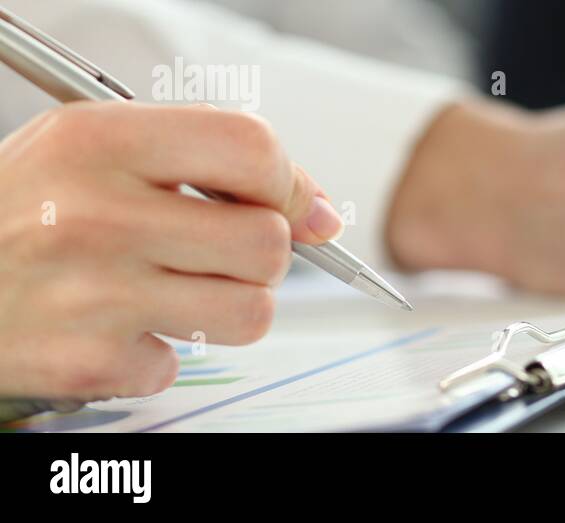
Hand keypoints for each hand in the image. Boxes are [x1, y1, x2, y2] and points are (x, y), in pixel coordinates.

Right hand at [0, 102, 343, 399]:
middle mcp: (93, 213)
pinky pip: (181, 365)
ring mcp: (90, 294)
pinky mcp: (85, 362)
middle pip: (267, 243)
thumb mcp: (96, 152)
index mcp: (97, 139)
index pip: (251, 148)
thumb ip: (209, 163)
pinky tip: (108, 326)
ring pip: (249, 312)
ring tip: (165, 289)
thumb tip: (320, 215)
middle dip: (257, 255)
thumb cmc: (24, 213)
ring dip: (223, 307)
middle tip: (209, 251)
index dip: (286, 180)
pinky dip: (153, 352)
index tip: (287, 202)